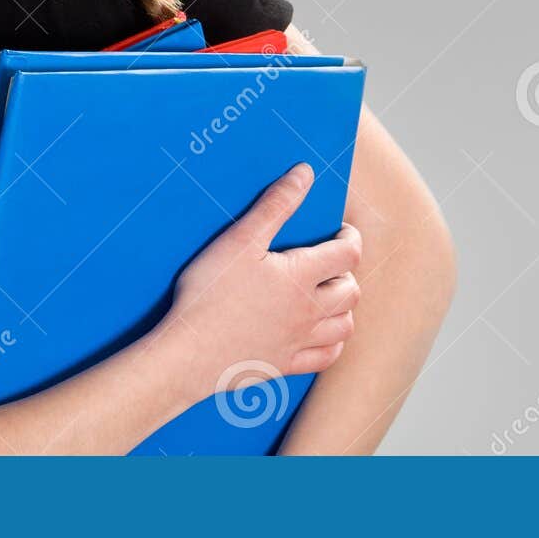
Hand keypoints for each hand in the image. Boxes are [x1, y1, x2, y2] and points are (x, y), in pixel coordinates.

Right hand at [155, 162, 362, 404]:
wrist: (187, 354)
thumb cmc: (208, 294)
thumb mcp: (240, 240)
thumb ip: (275, 204)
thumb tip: (305, 173)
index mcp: (300, 277)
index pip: (348, 254)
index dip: (350, 237)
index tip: (340, 231)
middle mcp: (308, 312)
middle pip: (351, 290)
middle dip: (346, 271)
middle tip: (329, 260)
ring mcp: (299, 341)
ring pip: (345, 325)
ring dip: (343, 307)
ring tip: (326, 292)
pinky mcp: (285, 364)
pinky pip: (326, 356)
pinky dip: (332, 342)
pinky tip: (320, 331)